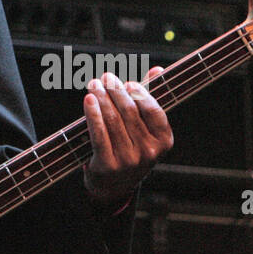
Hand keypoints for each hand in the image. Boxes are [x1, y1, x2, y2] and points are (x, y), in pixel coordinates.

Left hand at [82, 66, 172, 209]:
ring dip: (101, 98)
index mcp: (164, 141)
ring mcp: (129, 160)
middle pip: (130, 112)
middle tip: (106, 77)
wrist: (114, 184)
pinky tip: (88, 100)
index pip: (154, 111)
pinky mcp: (108, 164)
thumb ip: (150, 98)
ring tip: (94, 84)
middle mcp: (149, 152)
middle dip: (116, 91)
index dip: (141, 93)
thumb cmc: (131, 146)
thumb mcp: (145, 127)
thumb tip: (158, 69)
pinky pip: (99, 133)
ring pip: (112, 120)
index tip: (128, 82)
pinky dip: (92, 114)